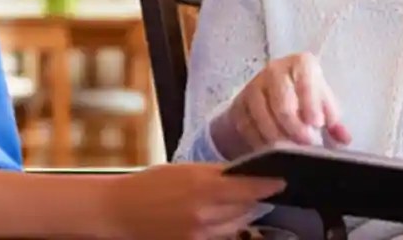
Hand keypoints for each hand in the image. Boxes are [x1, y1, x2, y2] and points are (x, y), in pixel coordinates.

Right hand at [101, 163, 284, 239]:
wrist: (121, 211)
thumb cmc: (149, 185)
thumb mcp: (183, 170)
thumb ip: (214, 174)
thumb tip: (240, 174)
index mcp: (203, 186)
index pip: (249, 188)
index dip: (269, 185)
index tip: (281, 181)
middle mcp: (205, 212)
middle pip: (248, 209)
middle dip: (257, 200)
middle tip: (262, 191)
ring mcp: (201, 233)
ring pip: (238, 225)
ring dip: (245, 215)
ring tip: (245, 205)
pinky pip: (222, 237)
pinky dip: (227, 228)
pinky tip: (222, 219)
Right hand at [213, 52, 351, 158]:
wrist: (272, 92)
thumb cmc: (304, 96)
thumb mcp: (322, 102)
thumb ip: (334, 120)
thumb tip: (344, 139)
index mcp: (301, 64)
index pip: (305, 78)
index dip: (310, 101)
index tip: (317, 123)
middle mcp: (275, 70)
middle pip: (282, 99)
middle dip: (295, 125)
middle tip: (307, 143)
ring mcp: (254, 86)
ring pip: (263, 115)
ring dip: (278, 136)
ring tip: (290, 151)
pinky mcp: (239, 105)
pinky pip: (248, 127)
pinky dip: (260, 142)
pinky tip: (272, 152)